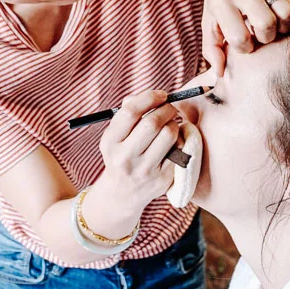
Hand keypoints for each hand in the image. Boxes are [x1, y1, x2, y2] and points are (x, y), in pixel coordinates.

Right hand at [97, 90, 183, 204]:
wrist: (122, 193)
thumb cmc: (122, 154)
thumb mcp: (115, 136)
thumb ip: (128, 113)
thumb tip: (152, 96)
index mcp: (110, 142)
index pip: (130, 111)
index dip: (149, 97)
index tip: (161, 95)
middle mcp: (125, 157)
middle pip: (152, 122)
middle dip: (166, 109)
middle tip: (170, 107)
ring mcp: (144, 170)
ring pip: (169, 135)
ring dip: (174, 124)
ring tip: (170, 125)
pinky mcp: (162, 179)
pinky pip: (179, 150)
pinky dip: (179, 140)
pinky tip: (172, 142)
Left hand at [201, 0, 289, 74]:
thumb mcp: (210, 18)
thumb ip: (211, 46)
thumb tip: (221, 73)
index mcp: (221, 1)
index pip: (240, 38)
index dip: (245, 47)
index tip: (245, 40)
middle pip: (267, 26)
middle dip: (267, 36)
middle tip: (262, 31)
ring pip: (288, 13)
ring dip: (286, 25)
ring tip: (276, 21)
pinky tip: (289, 7)